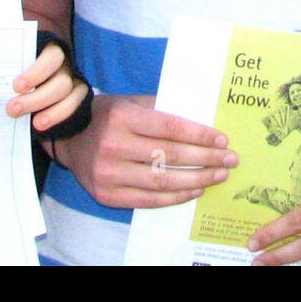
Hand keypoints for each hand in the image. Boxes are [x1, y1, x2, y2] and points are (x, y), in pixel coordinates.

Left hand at [7, 41, 88, 133]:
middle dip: (36, 98)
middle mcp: (63, 64)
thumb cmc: (14, 73)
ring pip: (67, 92)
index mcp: (48, 50)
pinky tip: (40, 124)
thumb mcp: (10, 66)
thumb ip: (5, 69)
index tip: (16, 86)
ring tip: (33, 123)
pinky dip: (58, 115)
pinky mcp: (78, 93)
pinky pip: (73, 105)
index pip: (51, 57)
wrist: (26, 87)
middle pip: (59, 80)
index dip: (36, 73)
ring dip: (49, 110)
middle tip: (12, 109)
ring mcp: (72, 78)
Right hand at [53, 94, 236, 208]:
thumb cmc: (109, 116)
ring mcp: (109, 174)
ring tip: (218, 176)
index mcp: (123, 118)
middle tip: (230, 160)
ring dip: (196, 180)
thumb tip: (204, 120)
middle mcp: (114, 146)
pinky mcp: (106, 196)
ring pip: (162, 181)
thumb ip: (163, 108)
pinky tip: (194, 189)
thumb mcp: (132, 102)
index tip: (222, 139)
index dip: (199, 135)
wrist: (70, 139)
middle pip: (169, 156)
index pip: (170, 128)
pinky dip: (175, 196)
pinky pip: (148, 199)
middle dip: (205, 158)